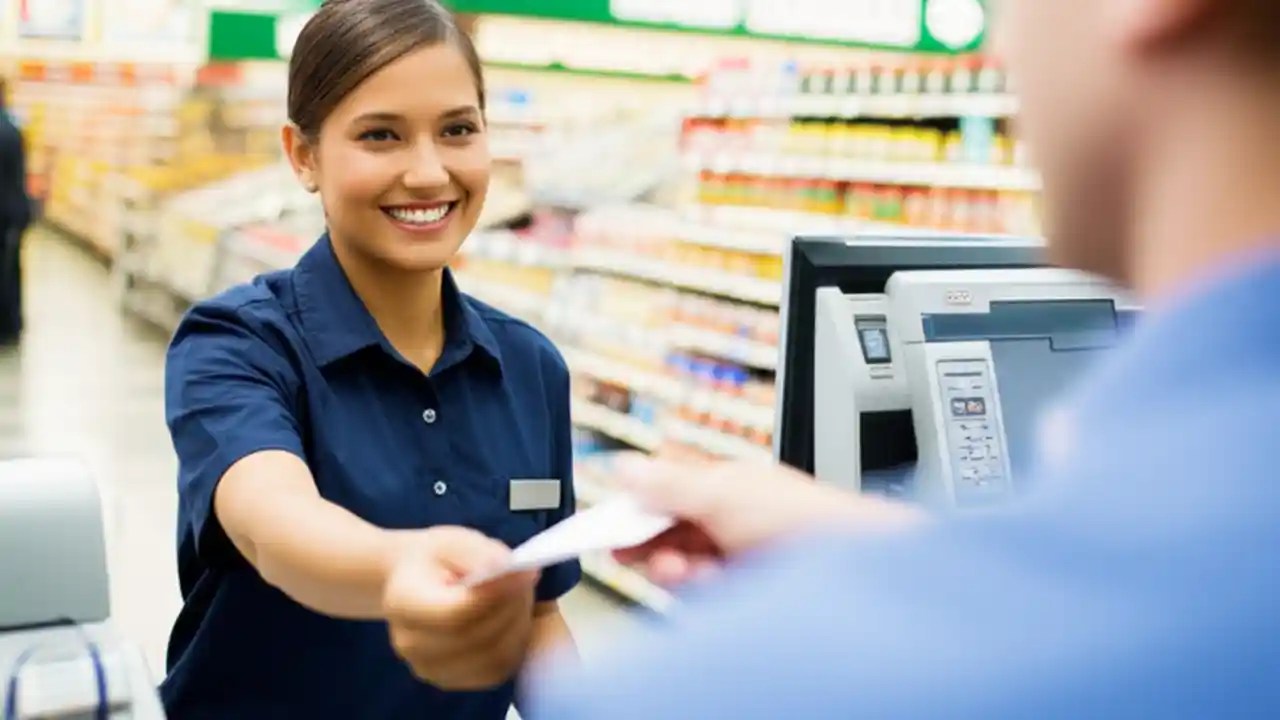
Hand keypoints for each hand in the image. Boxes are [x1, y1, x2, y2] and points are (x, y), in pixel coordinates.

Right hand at [382, 527, 538, 690]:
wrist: (417, 584)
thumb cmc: (436, 560)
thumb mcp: (454, 541)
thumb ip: (478, 553)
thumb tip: (506, 567)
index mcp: (402, 603)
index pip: (455, 613)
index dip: (497, 596)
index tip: (525, 572)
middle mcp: (410, 644)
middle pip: (477, 637)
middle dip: (512, 607)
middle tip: (526, 578)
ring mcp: (430, 668)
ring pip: (493, 657)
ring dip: (518, 625)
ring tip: (518, 596)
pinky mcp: (454, 681)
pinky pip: (498, 670)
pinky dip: (515, 643)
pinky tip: (511, 618)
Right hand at [614, 458, 922, 585]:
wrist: (847, 562)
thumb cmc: (799, 516)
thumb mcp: (719, 492)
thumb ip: (668, 484)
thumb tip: (624, 466)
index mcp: (725, 487)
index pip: (667, 496)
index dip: (635, 510)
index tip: (607, 527)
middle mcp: (730, 521)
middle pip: (669, 535)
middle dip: (648, 544)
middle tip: (627, 553)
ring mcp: (738, 558)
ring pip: (682, 568)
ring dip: (671, 568)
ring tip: (676, 568)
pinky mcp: (743, 592)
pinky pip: (702, 593)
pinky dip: (695, 588)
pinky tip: (702, 582)